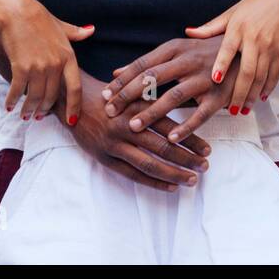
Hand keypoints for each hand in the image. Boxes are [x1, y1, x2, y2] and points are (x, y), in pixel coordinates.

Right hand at [0, 0, 92, 124]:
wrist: (14, 11)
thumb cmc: (37, 17)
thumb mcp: (60, 26)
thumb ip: (75, 32)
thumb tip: (91, 30)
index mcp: (68, 56)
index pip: (75, 89)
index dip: (74, 107)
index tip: (72, 121)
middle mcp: (56, 64)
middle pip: (52, 97)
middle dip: (44, 110)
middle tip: (38, 116)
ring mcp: (39, 67)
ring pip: (35, 98)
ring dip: (29, 110)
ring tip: (24, 115)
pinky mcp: (21, 68)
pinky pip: (18, 91)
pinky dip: (12, 101)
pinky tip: (9, 106)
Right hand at [69, 71, 211, 191]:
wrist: (72, 99)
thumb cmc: (106, 94)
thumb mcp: (131, 91)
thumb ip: (153, 101)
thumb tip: (185, 109)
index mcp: (137, 107)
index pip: (170, 126)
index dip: (190, 138)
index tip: (206, 149)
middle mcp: (127, 126)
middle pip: (163, 146)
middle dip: (187, 158)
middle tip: (204, 166)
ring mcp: (115, 144)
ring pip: (149, 163)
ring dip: (174, 173)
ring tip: (192, 180)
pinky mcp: (105, 157)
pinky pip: (132, 174)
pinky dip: (153, 182)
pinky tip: (170, 187)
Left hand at [101, 36, 242, 143]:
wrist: (248, 49)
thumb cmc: (206, 51)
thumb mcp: (177, 49)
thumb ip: (149, 61)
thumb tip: (117, 72)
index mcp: (176, 48)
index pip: (143, 64)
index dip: (122, 80)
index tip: (103, 95)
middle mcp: (188, 60)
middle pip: (152, 79)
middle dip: (128, 96)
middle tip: (110, 111)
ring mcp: (205, 77)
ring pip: (173, 97)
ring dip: (152, 112)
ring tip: (133, 126)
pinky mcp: (220, 95)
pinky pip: (200, 114)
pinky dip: (185, 127)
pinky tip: (170, 139)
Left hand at [185, 0, 278, 113]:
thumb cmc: (255, 5)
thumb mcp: (232, 13)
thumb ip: (211, 27)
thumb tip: (187, 32)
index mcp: (239, 28)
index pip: (228, 48)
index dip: (222, 64)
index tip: (215, 79)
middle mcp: (255, 39)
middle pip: (248, 70)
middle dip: (240, 92)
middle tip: (232, 110)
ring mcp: (270, 46)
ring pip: (262, 76)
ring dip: (253, 95)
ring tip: (245, 110)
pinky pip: (275, 73)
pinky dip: (269, 87)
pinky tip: (261, 98)